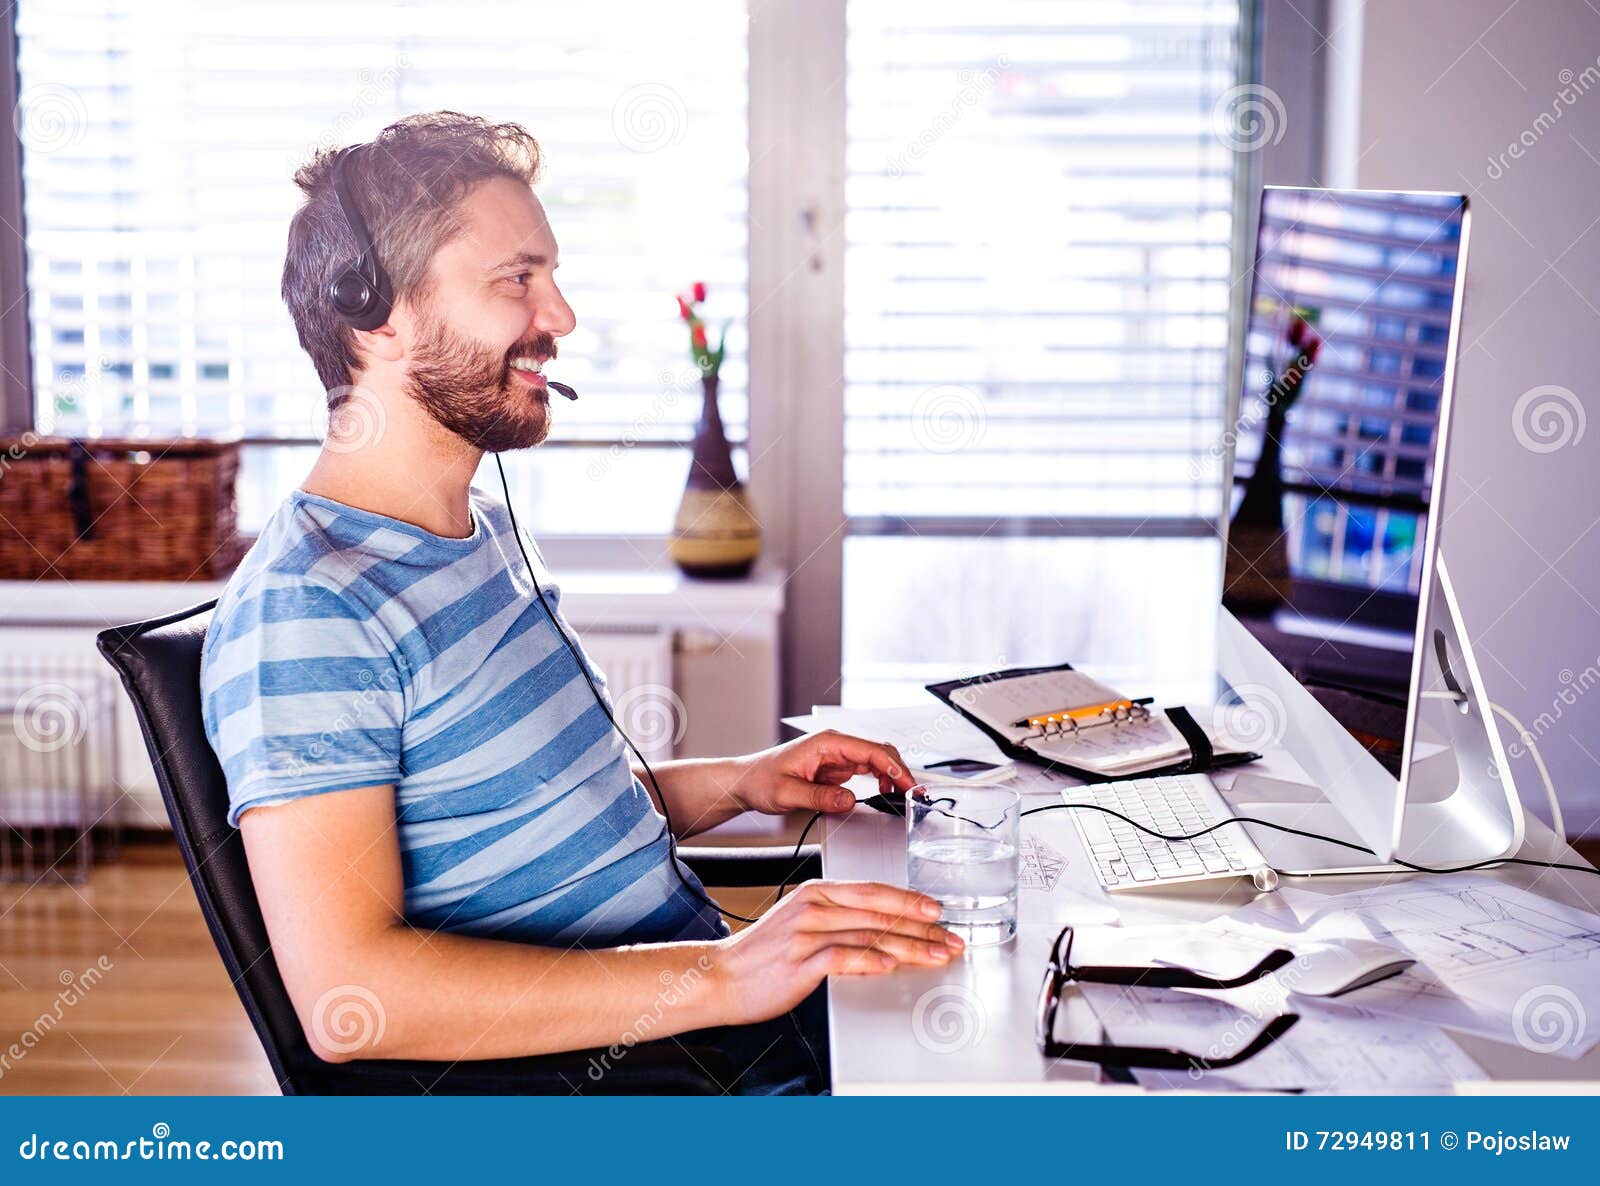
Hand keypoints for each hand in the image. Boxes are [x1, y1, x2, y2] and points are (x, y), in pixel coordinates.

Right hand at [709, 880, 963, 1024]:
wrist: (720, 975)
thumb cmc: (761, 954)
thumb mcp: (800, 922)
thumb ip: (838, 921)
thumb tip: (882, 933)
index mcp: (816, 892)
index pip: (873, 891)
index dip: (910, 900)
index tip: (938, 910)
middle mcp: (813, 907)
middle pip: (879, 913)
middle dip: (922, 927)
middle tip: (951, 938)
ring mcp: (806, 934)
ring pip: (869, 935)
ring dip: (910, 947)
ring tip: (937, 955)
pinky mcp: (799, 962)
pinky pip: (842, 957)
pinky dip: (870, 961)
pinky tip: (891, 966)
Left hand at [730, 729, 913, 816]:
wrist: (746, 781)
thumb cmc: (761, 780)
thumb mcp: (787, 794)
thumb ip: (820, 797)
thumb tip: (850, 800)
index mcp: (827, 743)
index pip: (870, 751)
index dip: (894, 767)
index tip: (907, 785)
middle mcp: (835, 745)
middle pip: (879, 752)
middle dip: (899, 771)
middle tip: (914, 794)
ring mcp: (837, 756)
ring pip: (876, 760)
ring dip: (892, 776)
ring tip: (903, 796)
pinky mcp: (836, 768)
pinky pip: (866, 770)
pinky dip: (880, 780)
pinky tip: (885, 793)